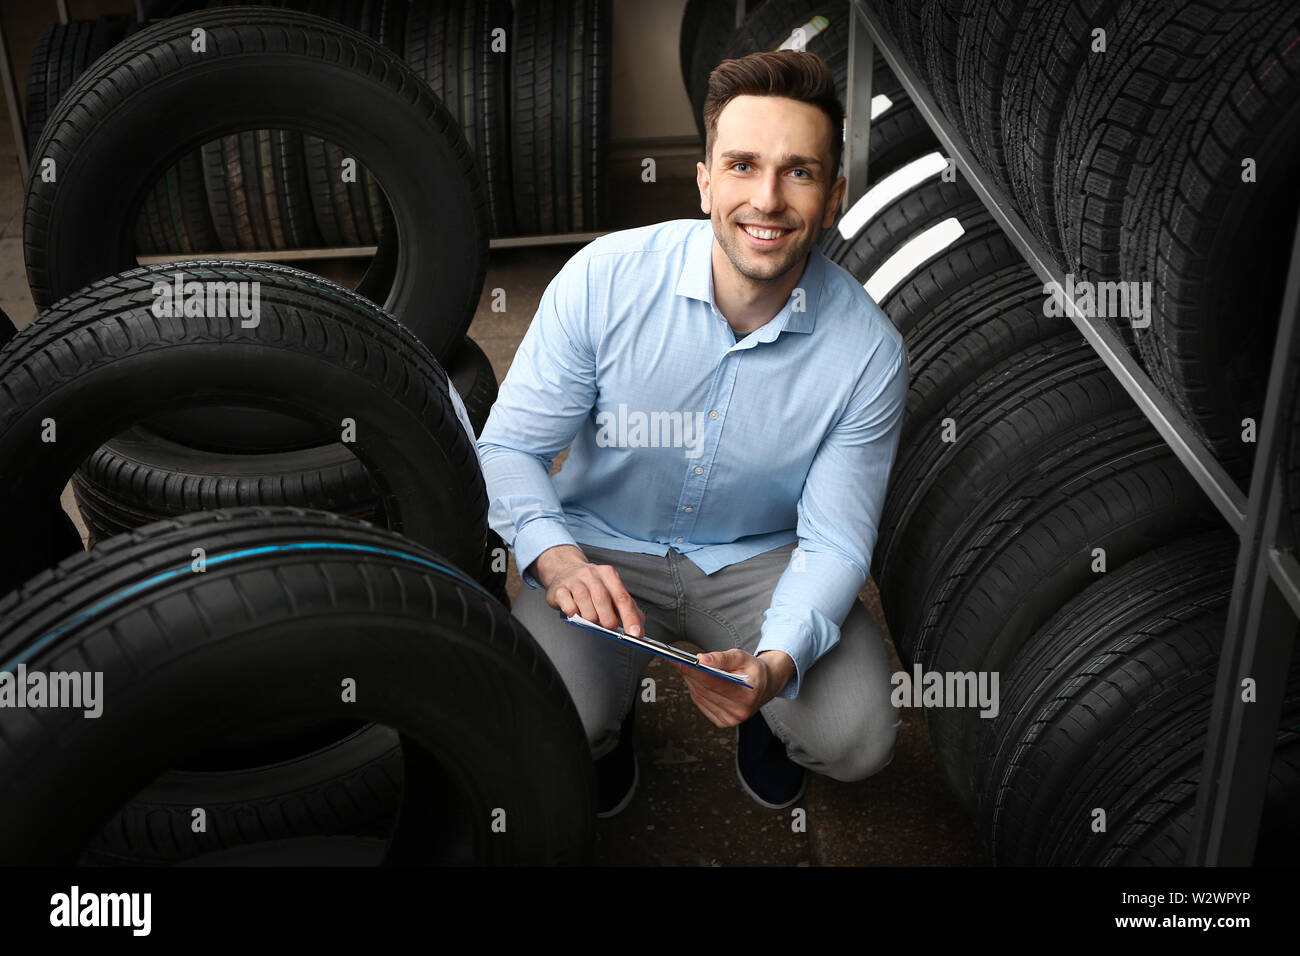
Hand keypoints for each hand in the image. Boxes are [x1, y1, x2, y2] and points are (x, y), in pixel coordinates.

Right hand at [534, 544, 646, 636]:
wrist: (564, 570)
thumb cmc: (592, 585)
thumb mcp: (612, 590)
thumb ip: (628, 608)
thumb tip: (638, 628)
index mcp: (609, 574)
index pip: (623, 598)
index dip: (630, 618)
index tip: (635, 634)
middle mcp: (591, 574)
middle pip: (603, 602)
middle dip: (608, 620)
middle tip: (608, 626)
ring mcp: (574, 581)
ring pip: (586, 607)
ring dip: (591, 619)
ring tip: (591, 617)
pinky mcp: (559, 589)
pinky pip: (570, 609)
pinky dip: (575, 616)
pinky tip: (576, 612)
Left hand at [673, 649, 795, 726]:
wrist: (765, 686)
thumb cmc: (753, 670)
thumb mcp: (742, 657)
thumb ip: (722, 658)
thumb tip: (701, 659)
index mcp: (747, 695)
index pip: (714, 683)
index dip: (695, 672)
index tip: (681, 662)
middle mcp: (740, 711)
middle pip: (705, 690)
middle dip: (689, 675)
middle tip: (679, 661)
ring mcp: (731, 719)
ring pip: (700, 697)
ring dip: (691, 682)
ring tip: (687, 668)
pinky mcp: (723, 722)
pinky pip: (701, 704)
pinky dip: (696, 691)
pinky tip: (696, 680)